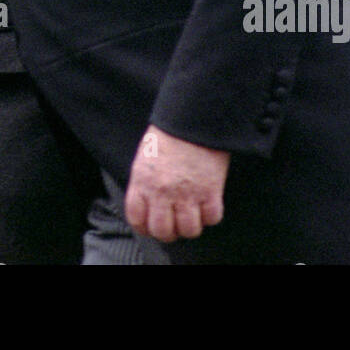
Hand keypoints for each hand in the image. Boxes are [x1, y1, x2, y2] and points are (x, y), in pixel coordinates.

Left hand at [124, 125, 228, 242]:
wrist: (193, 117)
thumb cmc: (169, 133)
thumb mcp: (146, 157)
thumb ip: (144, 182)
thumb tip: (148, 204)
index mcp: (143, 181)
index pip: (137, 219)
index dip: (145, 227)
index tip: (151, 226)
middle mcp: (162, 192)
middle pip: (163, 231)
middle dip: (169, 232)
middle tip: (174, 225)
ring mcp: (187, 193)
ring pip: (189, 230)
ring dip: (191, 226)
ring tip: (193, 215)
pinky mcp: (210, 191)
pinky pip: (212, 218)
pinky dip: (211, 215)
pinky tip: (208, 204)